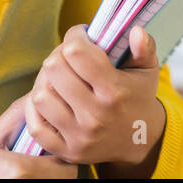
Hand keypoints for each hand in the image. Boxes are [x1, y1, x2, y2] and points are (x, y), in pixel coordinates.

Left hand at [23, 25, 166, 170]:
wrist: (139, 141)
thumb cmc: (138, 98)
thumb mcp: (147, 71)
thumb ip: (145, 48)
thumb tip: (136, 31)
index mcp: (114, 91)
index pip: (76, 52)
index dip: (74, 35)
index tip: (81, 36)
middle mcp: (95, 115)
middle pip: (53, 68)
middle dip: (59, 54)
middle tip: (68, 56)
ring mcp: (79, 136)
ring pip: (40, 96)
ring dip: (45, 81)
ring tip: (58, 77)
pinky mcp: (66, 151)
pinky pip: (35, 126)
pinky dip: (35, 109)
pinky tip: (49, 98)